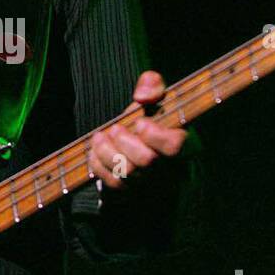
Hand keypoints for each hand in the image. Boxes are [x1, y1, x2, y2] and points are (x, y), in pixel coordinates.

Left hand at [87, 70, 186, 190]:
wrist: (139, 140)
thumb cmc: (150, 117)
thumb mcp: (154, 95)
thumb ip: (152, 85)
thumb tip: (142, 96)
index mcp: (178, 141)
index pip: (174, 146)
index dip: (155, 135)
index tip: (140, 122)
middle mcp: (165, 164)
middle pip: (147, 161)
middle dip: (125, 142)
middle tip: (115, 128)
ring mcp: (147, 180)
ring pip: (127, 174)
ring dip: (107, 152)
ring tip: (100, 137)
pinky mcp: (130, 189)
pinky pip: (112, 183)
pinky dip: (99, 165)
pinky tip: (96, 150)